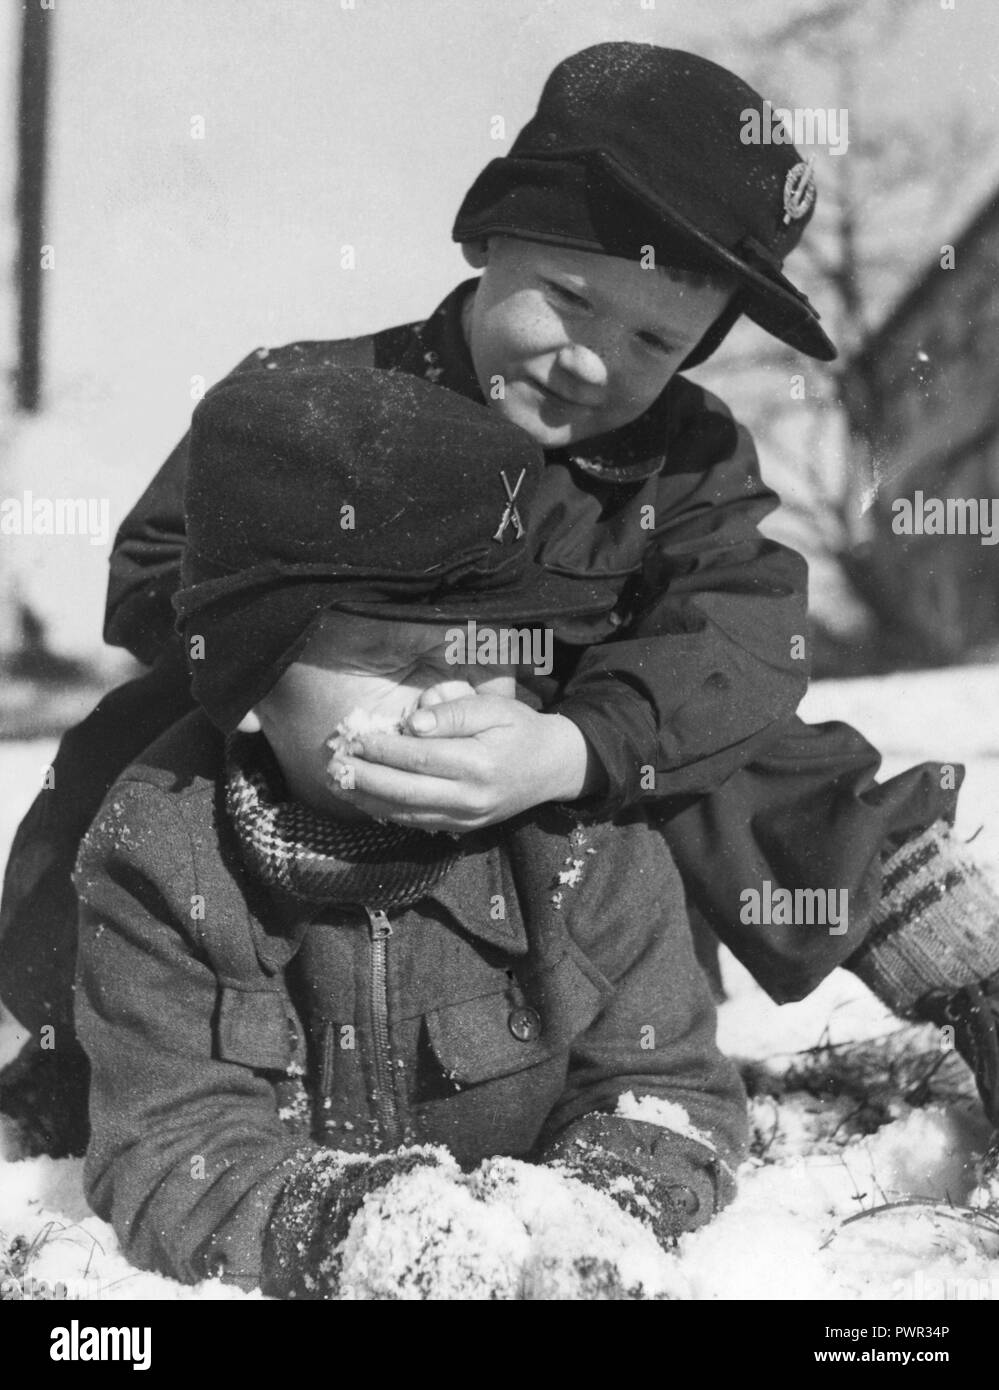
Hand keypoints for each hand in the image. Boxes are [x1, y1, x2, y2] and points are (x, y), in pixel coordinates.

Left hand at [325, 686, 596, 831]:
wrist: (552, 767)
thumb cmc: (519, 729)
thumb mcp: (494, 707)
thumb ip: (455, 712)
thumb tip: (414, 723)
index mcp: (480, 763)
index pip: (420, 757)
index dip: (383, 749)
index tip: (355, 737)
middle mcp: (471, 797)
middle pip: (406, 790)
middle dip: (365, 777)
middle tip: (333, 764)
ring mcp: (467, 818)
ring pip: (407, 813)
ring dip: (367, 800)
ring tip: (337, 783)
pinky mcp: (462, 828)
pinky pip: (418, 823)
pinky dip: (387, 812)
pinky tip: (364, 799)